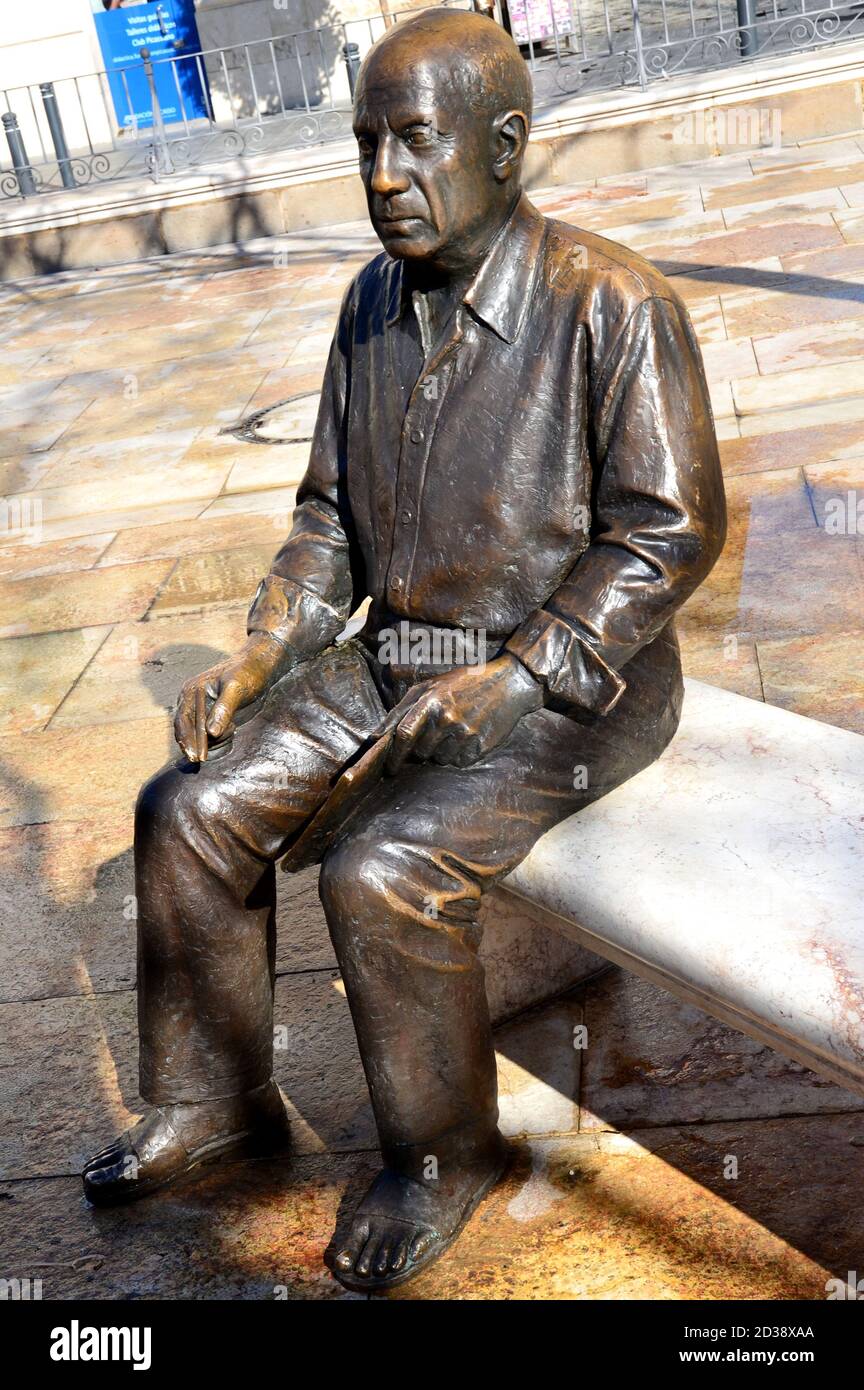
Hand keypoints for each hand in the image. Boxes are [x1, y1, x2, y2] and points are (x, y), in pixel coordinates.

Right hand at [173, 634, 287, 762]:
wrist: (261, 665)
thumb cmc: (248, 672)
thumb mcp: (237, 688)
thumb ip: (224, 709)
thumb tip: (211, 733)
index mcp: (191, 691)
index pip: (182, 720)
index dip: (186, 740)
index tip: (195, 757)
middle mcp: (192, 702)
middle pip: (185, 730)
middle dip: (196, 745)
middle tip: (203, 760)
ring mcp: (202, 710)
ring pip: (199, 736)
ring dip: (213, 740)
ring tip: (233, 727)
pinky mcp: (213, 716)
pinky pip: (211, 735)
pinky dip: (220, 738)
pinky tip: (234, 728)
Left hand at [384, 653, 543, 771]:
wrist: (508, 683)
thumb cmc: (463, 683)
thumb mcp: (430, 687)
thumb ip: (401, 710)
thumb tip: (376, 737)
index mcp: (430, 701)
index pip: (404, 734)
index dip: (394, 755)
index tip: (389, 768)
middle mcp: (446, 718)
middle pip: (421, 752)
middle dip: (421, 751)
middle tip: (435, 736)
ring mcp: (465, 733)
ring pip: (440, 760)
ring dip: (442, 753)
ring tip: (454, 733)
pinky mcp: (481, 745)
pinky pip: (460, 762)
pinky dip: (460, 755)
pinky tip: (468, 738)